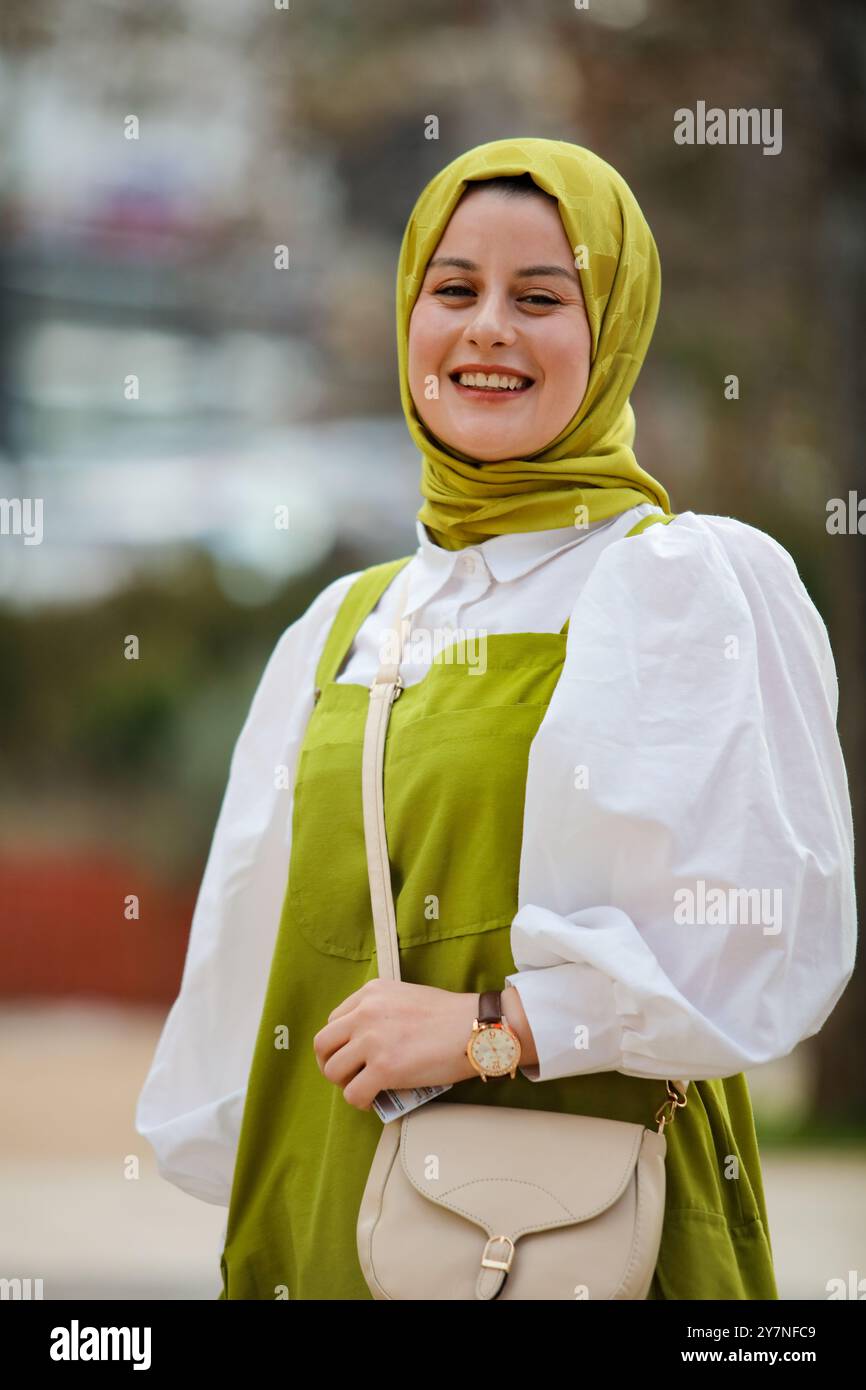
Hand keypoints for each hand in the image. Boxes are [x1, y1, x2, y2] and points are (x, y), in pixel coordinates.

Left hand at [312, 979, 478, 1110]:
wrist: (476, 1028)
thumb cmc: (451, 1016)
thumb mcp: (407, 997)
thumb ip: (382, 1011)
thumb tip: (369, 1041)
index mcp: (371, 993)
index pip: (334, 1021)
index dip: (339, 1044)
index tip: (352, 1056)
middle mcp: (365, 1012)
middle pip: (323, 1044)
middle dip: (330, 1064)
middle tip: (348, 1076)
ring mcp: (372, 1040)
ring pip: (332, 1070)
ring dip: (345, 1084)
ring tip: (363, 1088)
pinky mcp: (383, 1068)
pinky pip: (352, 1093)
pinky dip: (359, 1101)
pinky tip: (372, 1100)